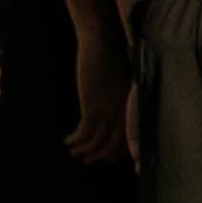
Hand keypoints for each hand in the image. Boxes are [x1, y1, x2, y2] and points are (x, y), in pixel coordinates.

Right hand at [69, 26, 131, 164]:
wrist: (102, 42)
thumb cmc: (110, 57)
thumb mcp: (120, 81)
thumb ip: (119, 98)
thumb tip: (109, 113)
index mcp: (133, 105)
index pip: (130, 137)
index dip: (118, 150)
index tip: (108, 157)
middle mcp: (124, 111)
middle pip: (114, 144)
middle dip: (99, 155)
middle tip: (88, 160)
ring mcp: (110, 111)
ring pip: (97, 142)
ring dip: (84, 150)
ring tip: (74, 151)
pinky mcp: (93, 108)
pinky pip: (84, 134)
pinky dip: (75, 140)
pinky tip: (68, 140)